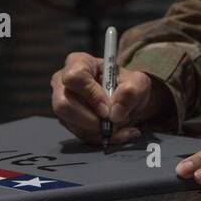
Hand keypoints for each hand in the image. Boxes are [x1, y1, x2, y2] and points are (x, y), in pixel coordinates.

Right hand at [50, 52, 173, 144]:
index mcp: (78, 62)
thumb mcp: (138, 83)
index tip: (108, 108)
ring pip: (70, 123)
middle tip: (114, 123)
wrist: (125, 99)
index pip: (75, 78)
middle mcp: (63, 82)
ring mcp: (62, 102)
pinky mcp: (67, 121)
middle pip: (64, 105)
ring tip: (120, 129)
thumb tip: (114, 114)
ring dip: (98, 132)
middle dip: (92, 120)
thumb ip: (130, 92)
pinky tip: (117, 134)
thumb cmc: (127, 84)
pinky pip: (78, 134)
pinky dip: (100, 138)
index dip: (91, 95)